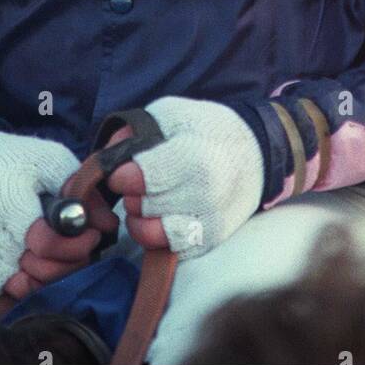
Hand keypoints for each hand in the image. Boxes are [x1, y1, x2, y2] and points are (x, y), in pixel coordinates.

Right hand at [0, 124, 118, 297]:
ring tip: (69, 253)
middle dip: (74, 261)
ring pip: (30, 287)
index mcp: (12, 208)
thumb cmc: (12, 159)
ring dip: (58, 275)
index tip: (93, 232)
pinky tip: (48, 263)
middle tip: (86, 244)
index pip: (47, 244)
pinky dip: (35, 283)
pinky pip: (13, 290)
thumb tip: (108, 224)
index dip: (77, 243)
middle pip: (42, 272)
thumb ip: (80, 192)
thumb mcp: (51, 161)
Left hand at [102, 97, 264, 260]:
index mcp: (191, 157)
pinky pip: (170, 250)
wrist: (256, 152)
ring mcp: (208, 220)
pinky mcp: (212, 239)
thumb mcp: (172, 114)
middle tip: (139, 185)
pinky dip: (159, 237)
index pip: (137, 178)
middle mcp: (202, 193)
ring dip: (140, 220)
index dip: (121, 176)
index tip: (122, 172)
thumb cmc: (208, 129)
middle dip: (132, 195)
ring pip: (151, 234)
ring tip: (146, 206)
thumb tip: (107, 154)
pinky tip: (164, 219)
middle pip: (141, 206)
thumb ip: (136, 130)